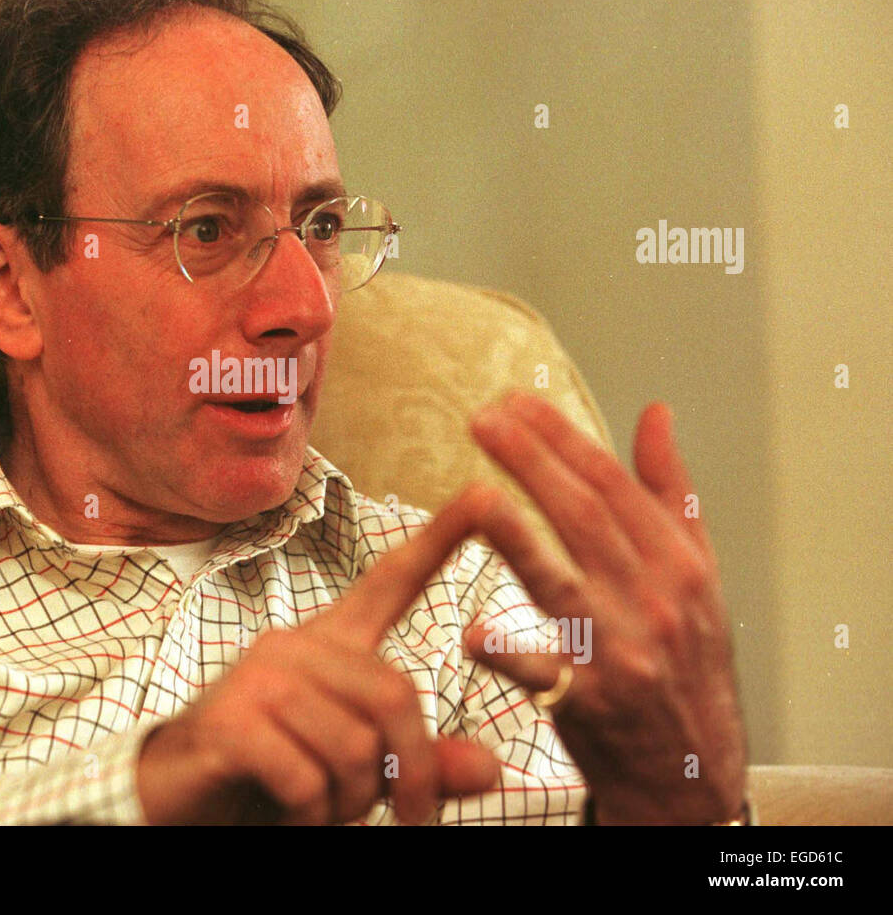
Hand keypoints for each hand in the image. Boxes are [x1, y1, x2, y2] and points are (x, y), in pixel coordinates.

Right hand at [136, 496, 502, 824]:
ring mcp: (257, 679)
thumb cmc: (270, 779)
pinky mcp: (230, 722)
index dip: (442, 539)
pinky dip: (311, 816)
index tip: (488, 494)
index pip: (391, 581)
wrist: (178, 803)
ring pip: (355, 747)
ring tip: (323, 813)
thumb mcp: (355, 772)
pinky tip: (291, 817)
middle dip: (411, 771)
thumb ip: (417, 762)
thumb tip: (490, 768)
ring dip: (352, 803)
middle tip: (407, 818)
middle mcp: (293, 646)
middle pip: (394, 695)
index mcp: (329, 645)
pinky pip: (307, 778)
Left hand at [461, 391, 747, 823]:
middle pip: (586, 518)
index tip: (516, 401)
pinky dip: (510, 656)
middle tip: (483, 421)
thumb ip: (670, 491)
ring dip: (518, 540)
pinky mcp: (592, 704)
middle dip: (532, 463)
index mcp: (679, 561)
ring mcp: (623, 652)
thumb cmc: (688, 659)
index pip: (611, 482)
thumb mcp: (697, 572)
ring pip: (564, 585)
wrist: (696, 767)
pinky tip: (471, 635)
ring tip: (476, 500)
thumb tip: (656, 413)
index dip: (561, 437)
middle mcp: (655, 600)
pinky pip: (544, 675)